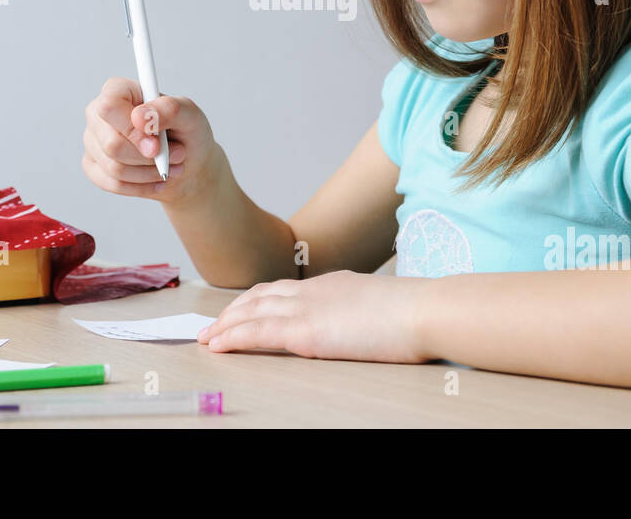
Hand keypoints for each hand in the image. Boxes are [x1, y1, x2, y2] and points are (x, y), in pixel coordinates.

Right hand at [81, 77, 218, 201]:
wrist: (190, 164)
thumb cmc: (187, 133)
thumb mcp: (190, 116)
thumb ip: (169, 109)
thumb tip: (139, 116)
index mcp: (118, 90)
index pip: (109, 107)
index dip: (131, 129)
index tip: (157, 145)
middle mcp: (99, 113)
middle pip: (111, 143)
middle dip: (148, 157)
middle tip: (176, 155)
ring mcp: (93, 140)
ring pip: (113, 167)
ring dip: (148, 172)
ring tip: (171, 166)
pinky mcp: (94, 166)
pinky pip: (111, 184)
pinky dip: (140, 187)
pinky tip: (156, 181)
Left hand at [195, 270, 431, 363]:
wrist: (423, 310)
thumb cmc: (417, 313)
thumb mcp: (384, 306)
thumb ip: (363, 311)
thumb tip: (362, 322)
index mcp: (333, 284)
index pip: (284, 288)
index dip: (257, 299)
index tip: (242, 308)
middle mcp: (313, 291)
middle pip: (260, 297)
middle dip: (233, 311)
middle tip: (214, 325)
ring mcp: (307, 309)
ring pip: (251, 312)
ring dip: (225, 325)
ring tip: (207, 337)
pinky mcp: (305, 331)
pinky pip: (257, 333)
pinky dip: (233, 337)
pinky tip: (218, 345)